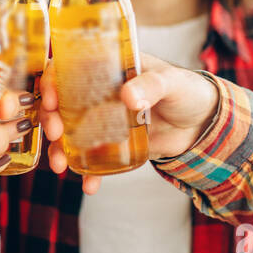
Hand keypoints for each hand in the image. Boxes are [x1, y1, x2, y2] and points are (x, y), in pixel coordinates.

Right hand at [40, 53, 219, 194]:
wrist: (202, 125)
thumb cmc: (187, 91)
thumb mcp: (172, 82)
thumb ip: (153, 85)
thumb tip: (129, 96)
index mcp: (108, 68)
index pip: (68, 67)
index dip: (52, 80)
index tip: (51, 99)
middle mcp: (98, 92)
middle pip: (60, 102)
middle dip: (50, 118)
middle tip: (56, 132)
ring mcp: (101, 119)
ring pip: (69, 132)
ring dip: (59, 149)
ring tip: (60, 165)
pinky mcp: (112, 144)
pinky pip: (92, 158)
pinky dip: (88, 172)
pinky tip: (89, 185)